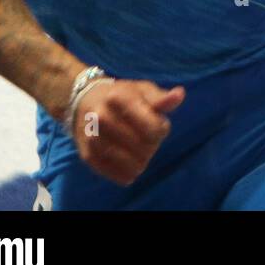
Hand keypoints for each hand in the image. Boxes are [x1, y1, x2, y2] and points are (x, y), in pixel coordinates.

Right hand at [68, 79, 185, 185]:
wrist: (85, 102)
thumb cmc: (122, 96)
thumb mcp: (142, 90)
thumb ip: (161, 98)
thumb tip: (179, 95)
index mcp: (120, 98)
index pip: (152, 128)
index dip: (161, 130)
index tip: (158, 124)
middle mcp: (102, 118)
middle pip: (144, 147)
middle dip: (152, 145)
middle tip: (147, 137)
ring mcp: (93, 138)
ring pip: (132, 164)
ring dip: (142, 161)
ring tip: (139, 149)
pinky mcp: (88, 156)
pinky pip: (117, 175)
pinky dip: (128, 173)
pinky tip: (130, 163)